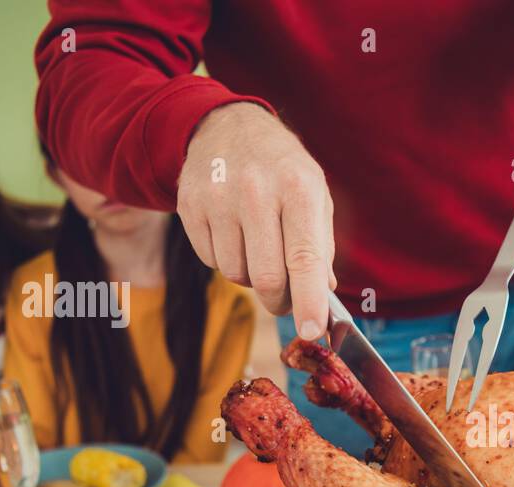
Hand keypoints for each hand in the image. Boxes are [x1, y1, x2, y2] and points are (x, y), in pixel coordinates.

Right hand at [177, 103, 335, 338]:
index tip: (312, 331)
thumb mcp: (314, 195)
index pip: (304, 259)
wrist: (226, 127)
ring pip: (237, 274)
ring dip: (252, 277)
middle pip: (267, 278)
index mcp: (298, 189)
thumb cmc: (282, 169)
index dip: (309, 302)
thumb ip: (321, 247)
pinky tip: (235, 234)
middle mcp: (257, 192)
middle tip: (286, 299)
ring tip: (259, 247)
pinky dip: (227, 260)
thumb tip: (323, 296)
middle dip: (280, 301)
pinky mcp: (190, 206)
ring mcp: (218, 198)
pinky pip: (212, 261)